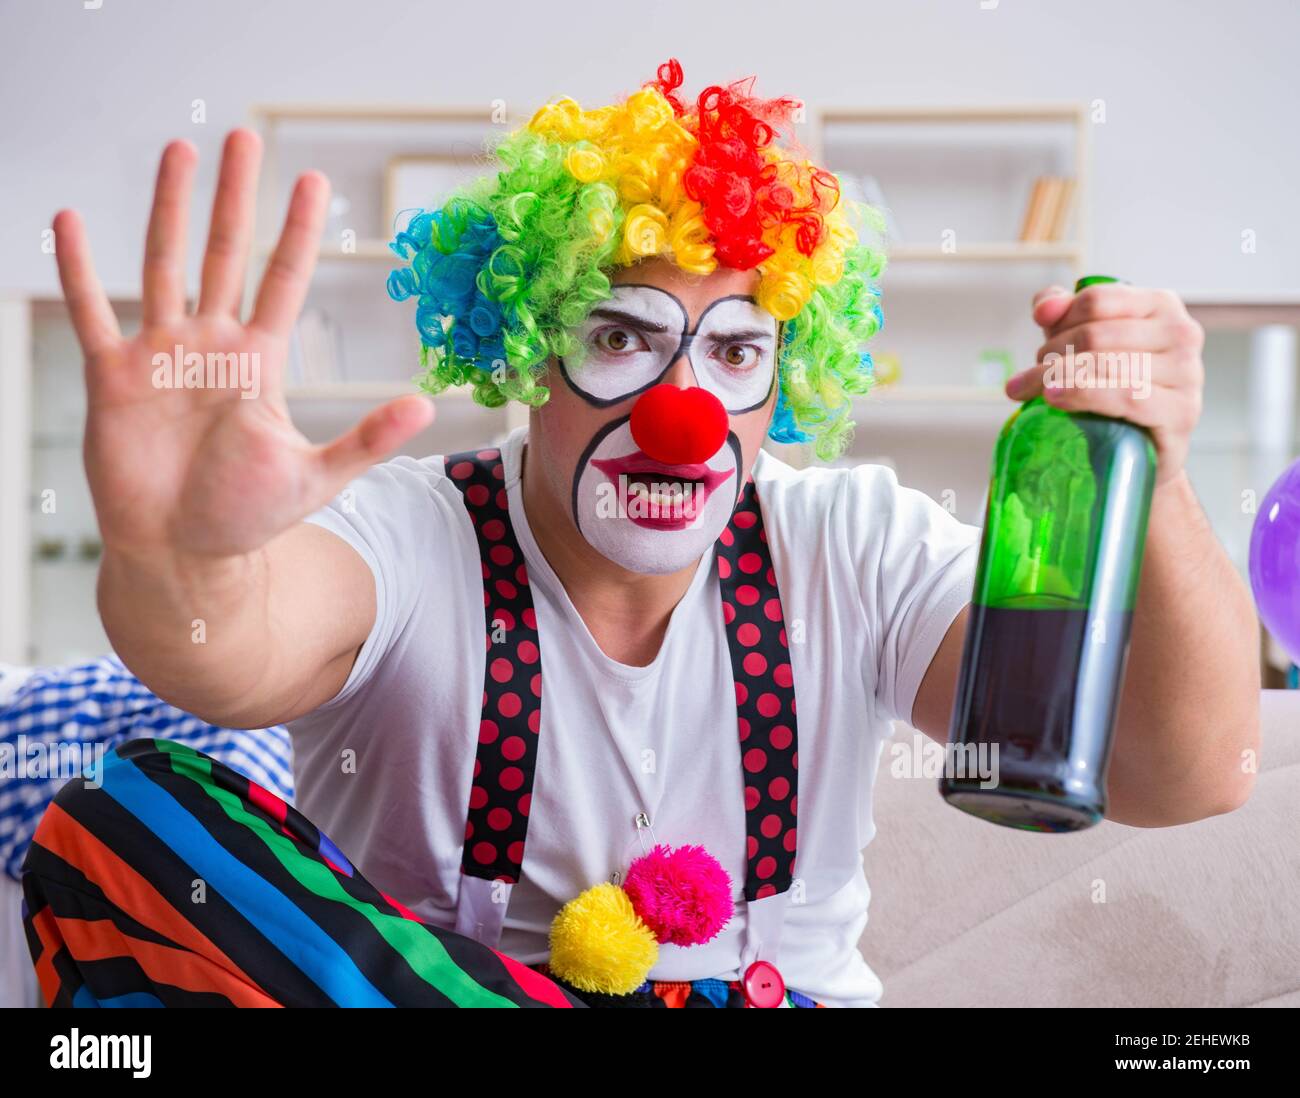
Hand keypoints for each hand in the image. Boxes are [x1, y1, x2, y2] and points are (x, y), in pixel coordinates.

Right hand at [55, 129, 433, 561]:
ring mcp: (161, 355)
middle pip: (225, 253)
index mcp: (259, 362)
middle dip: (235, 196)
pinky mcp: (113, 376)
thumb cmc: (246, 517)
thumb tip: (427, 406)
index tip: (313, 179)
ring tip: (176, 150)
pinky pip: (92, 311)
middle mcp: (212, 345)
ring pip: (163, 263)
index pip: (282, 279)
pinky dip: (79, 268)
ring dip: (167, 208)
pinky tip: (70, 220)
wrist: (181, 553)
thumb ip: (368, 437)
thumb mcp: (317, 475)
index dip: (297, 231)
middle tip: (243, 138)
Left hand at [1005, 283, 1204, 485]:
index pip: (1096, 301)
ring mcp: (1186, 374)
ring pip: (1105, 365)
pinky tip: (1054, 398)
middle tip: (1031, 377)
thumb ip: (1062, 313)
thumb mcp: (1084, 342)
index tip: (1041, 346)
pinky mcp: (1180, 413)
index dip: (1059, 323)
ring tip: (1031, 390)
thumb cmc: (1113, 386)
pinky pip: (1124, 398)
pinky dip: (1083, 395)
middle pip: (1095, 335)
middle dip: (1051, 355)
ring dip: (1054, 377)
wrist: (1142, 446)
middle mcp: (1181, 334)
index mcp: (1161, 305)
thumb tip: (1044, 310)